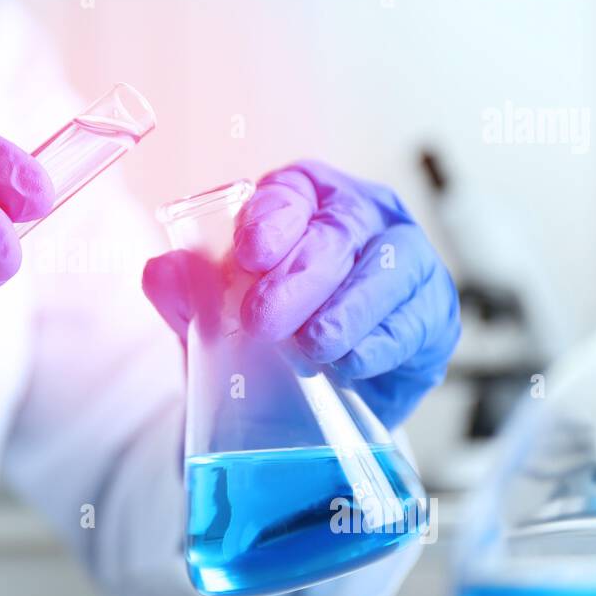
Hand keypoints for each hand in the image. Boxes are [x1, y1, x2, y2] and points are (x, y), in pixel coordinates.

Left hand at [143, 160, 459, 426]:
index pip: (292, 191)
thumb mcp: (215, 319)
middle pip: (339, 231)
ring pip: (388, 270)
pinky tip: (348, 366)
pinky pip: (414, 322)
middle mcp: (362, 219)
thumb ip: (187, 294)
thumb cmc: (267, 337)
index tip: (248, 252)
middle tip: (262, 320)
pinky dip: (378, 345)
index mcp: (306, 202)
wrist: (314, 404)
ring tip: (310, 347)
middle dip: (300, 276)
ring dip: (345, 311)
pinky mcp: (433, 315)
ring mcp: (407, 263)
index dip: (272, 217)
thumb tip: (161, 273)